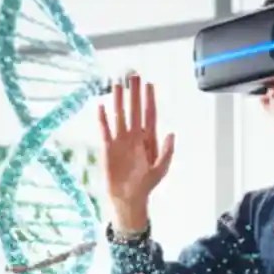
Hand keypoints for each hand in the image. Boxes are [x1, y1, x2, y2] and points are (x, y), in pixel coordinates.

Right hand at [99, 73, 174, 229]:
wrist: (129, 197)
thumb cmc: (146, 184)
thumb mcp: (161, 169)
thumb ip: (166, 152)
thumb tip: (171, 133)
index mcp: (148, 139)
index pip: (149, 114)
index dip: (149, 100)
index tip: (149, 85)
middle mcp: (134, 136)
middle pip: (134, 110)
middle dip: (134, 93)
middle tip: (133, 75)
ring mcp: (121, 140)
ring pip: (119, 116)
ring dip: (119, 100)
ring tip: (117, 85)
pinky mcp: (108, 148)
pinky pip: (105, 130)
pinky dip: (103, 119)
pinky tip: (102, 106)